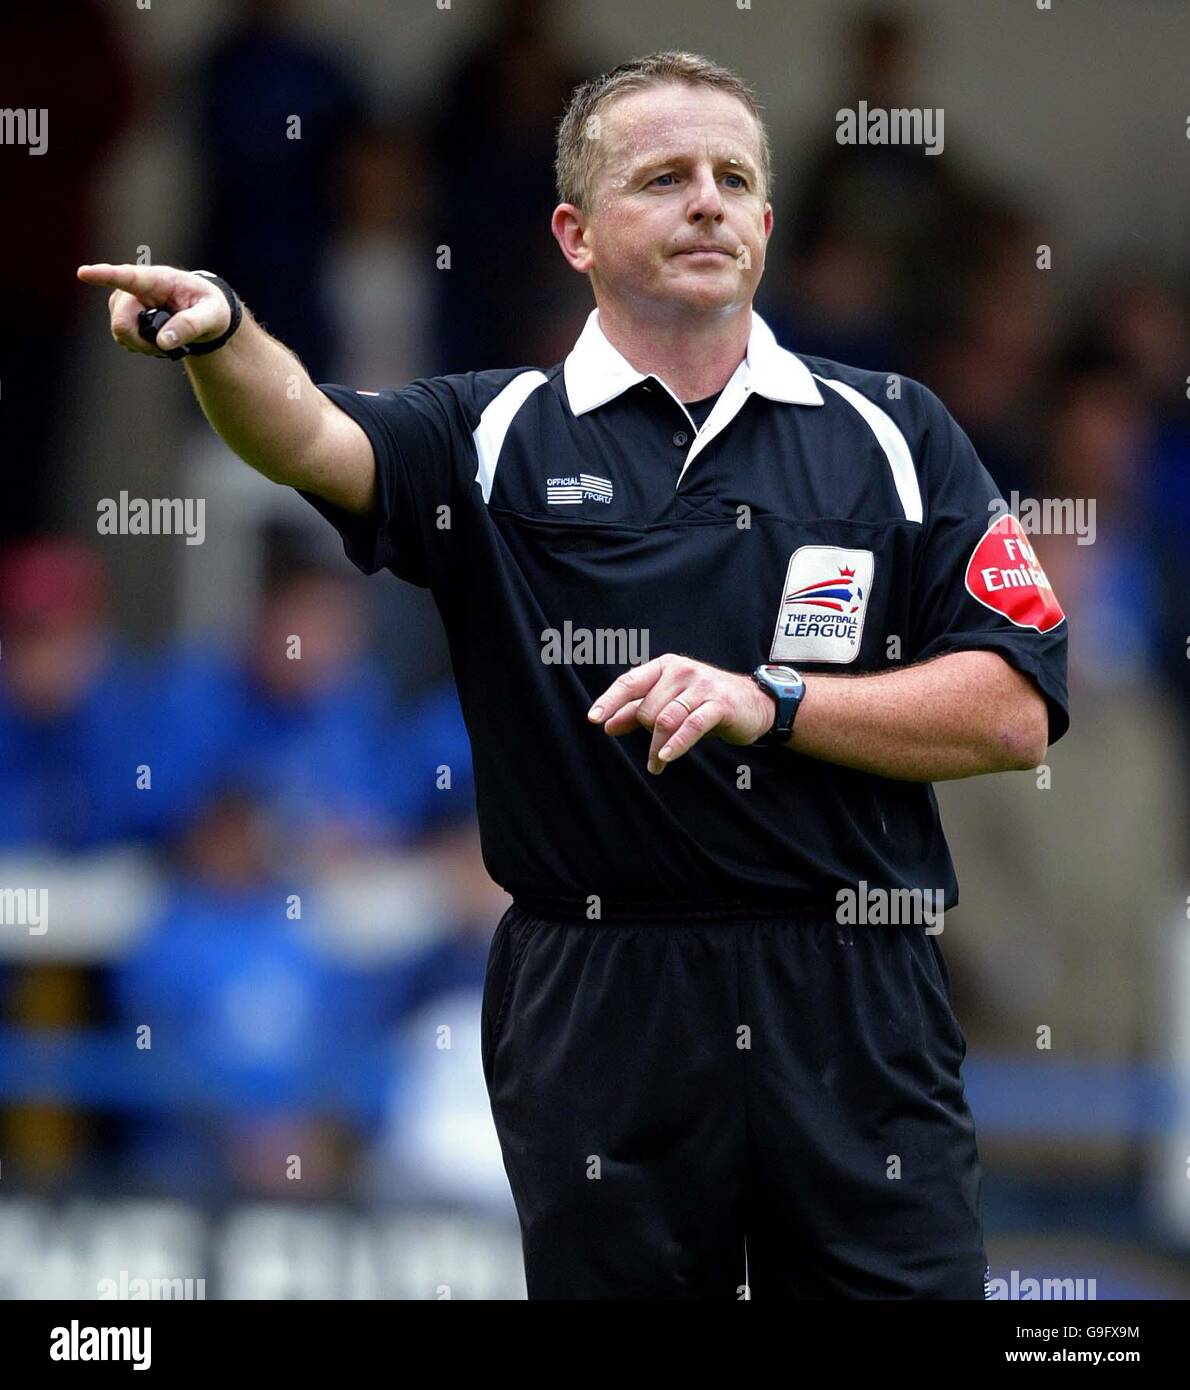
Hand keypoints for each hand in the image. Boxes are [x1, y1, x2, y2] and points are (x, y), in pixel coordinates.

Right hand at [76, 262, 230, 355]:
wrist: (205, 313)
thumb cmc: (210, 308)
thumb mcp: (213, 316)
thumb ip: (191, 326)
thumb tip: (163, 341)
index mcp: (159, 279)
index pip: (129, 276)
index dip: (104, 275)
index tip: (83, 273)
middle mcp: (136, 287)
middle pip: (121, 320)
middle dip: (139, 341)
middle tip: (166, 347)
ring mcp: (127, 300)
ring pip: (120, 331)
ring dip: (141, 344)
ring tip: (166, 340)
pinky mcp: (124, 313)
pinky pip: (122, 337)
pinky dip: (138, 345)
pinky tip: (155, 341)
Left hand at [587, 654, 774, 773]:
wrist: (755, 704)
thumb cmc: (707, 703)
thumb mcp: (670, 705)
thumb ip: (638, 712)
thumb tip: (607, 725)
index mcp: (665, 667)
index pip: (630, 682)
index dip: (610, 700)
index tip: (594, 718)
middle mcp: (681, 671)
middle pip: (647, 707)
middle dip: (646, 733)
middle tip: (655, 752)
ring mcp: (701, 686)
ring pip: (665, 718)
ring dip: (657, 747)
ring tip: (657, 764)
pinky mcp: (719, 704)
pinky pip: (690, 725)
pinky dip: (676, 743)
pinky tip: (665, 758)